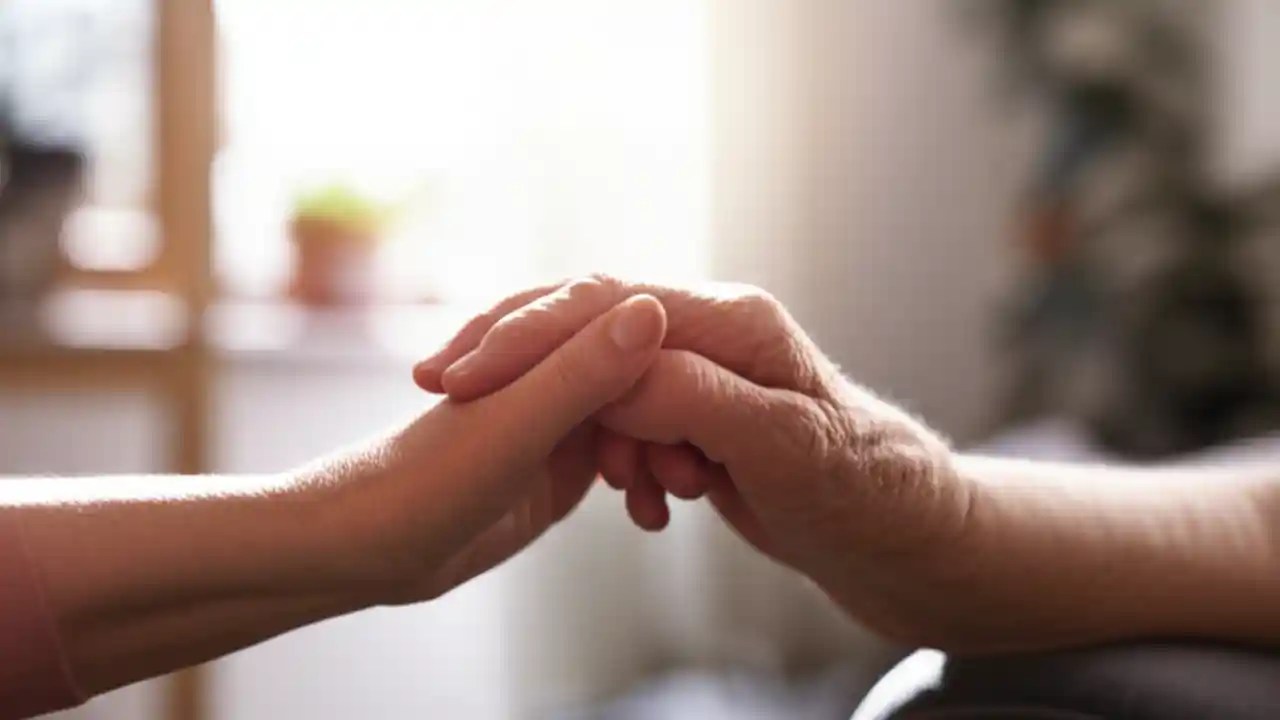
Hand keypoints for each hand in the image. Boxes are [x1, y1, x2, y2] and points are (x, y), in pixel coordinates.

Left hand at [316, 292, 667, 602]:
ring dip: (664, 451)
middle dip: (676, 421)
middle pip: (647, 373)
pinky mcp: (555, 466)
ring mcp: (556, 419)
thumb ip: (580, 372)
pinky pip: (619, 458)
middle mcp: (554, 370)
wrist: (358, 550)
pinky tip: (658, 511)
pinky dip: (642, 480)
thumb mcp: (511, 429)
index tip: (713, 413)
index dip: (680, 368)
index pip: (636, 328)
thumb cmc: (418, 487)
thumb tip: (652, 309)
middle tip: (696, 476)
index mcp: (544, 344)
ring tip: (680, 496)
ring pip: (640, 418)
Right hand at [413, 277, 975, 644]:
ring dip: (594, 440)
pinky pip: (626, 424)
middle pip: (584, 328)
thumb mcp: (785, 446)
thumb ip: (699, 397)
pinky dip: (622, 466)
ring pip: (599, 383)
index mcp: (731, 320)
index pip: (604, 306)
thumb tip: (613, 367)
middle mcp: (709, 332)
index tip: (459, 378)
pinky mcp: (694, 412)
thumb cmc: (863, 487)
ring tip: (642, 495)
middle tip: (447, 395)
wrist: (900, 536)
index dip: (525, 338)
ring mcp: (699, 372)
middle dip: (519, 367)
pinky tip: (653, 507)